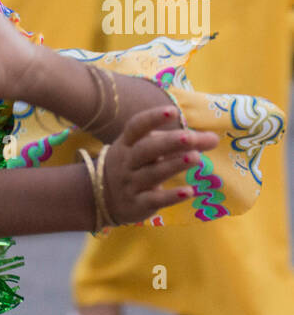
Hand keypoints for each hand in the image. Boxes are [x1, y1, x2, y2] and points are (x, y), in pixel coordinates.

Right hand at [102, 106, 218, 224]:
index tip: (173, 110)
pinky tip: (189, 191)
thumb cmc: (133, 166)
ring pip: (152, 173)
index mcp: (127, 143)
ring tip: (196, 158)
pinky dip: (171, 196)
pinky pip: (154, 199)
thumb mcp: (148, 150)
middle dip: (168, 142)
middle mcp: (127, 161)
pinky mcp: (137, 204)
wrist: (102, 197)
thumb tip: (213, 138)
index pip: (136, 126)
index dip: (153, 118)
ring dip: (174, 165)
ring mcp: (130, 183)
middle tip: (190, 137)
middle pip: (146, 149)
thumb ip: (178, 144)